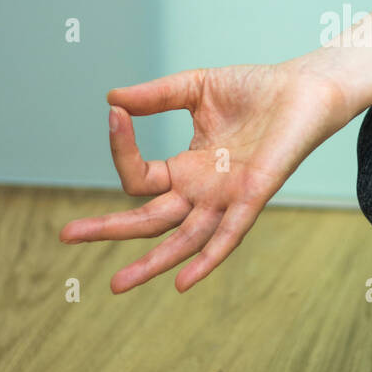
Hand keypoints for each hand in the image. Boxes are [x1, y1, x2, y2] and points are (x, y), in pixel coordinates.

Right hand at [59, 60, 351, 292]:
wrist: (305, 86)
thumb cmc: (257, 89)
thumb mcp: (195, 88)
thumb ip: (155, 96)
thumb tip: (111, 100)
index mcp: (188, 168)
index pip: (139, 177)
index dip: (122, 149)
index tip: (114, 115)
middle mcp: (204, 191)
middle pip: (149, 220)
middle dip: (108, 230)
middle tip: (66, 235)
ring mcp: (227, 198)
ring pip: (182, 240)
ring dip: (150, 264)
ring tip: (116, 285)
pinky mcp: (254, 195)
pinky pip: (229, 235)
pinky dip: (207, 260)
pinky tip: (182, 283)